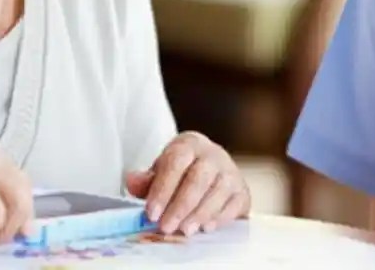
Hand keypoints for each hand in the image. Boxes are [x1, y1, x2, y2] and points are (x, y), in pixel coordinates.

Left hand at [125, 131, 250, 235]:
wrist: (213, 173)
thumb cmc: (181, 174)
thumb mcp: (161, 172)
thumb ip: (146, 180)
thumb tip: (132, 181)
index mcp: (189, 145)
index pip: (175, 162)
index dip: (162, 188)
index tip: (152, 212)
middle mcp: (212, 154)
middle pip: (198, 178)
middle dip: (180, 205)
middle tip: (166, 227)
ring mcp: (230, 172)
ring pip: (217, 191)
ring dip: (199, 214)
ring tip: (184, 231)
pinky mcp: (242, 191)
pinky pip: (233, 204)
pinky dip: (219, 217)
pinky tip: (205, 228)